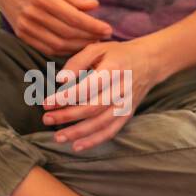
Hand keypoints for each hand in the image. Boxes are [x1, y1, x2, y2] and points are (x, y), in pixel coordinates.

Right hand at [0, 0, 112, 56]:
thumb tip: (95, 6)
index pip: (73, 17)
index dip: (93, 25)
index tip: (108, 28)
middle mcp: (32, 14)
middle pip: (67, 33)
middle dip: (89, 37)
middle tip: (104, 37)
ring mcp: (25, 27)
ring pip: (58, 44)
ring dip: (78, 46)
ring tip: (92, 42)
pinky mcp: (22, 35)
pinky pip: (46, 48)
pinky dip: (64, 50)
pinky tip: (75, 45)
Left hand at [38, 38, 161, 152]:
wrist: (150, 61)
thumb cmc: (117, 54)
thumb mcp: (97, 48)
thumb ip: (77, 62)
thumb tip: (60, 80)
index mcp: (113, 70)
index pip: (87, 88)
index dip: (66, 98)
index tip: (46, 103)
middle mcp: (121, 90)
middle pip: (92, 108)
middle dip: (67, 116)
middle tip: (46, 119)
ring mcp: (126, 105)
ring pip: (101, 123)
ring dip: (78, 133)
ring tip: (57, 137)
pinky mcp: (128, 114)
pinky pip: (111, 131)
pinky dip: (94, 141)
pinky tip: (76, 146)